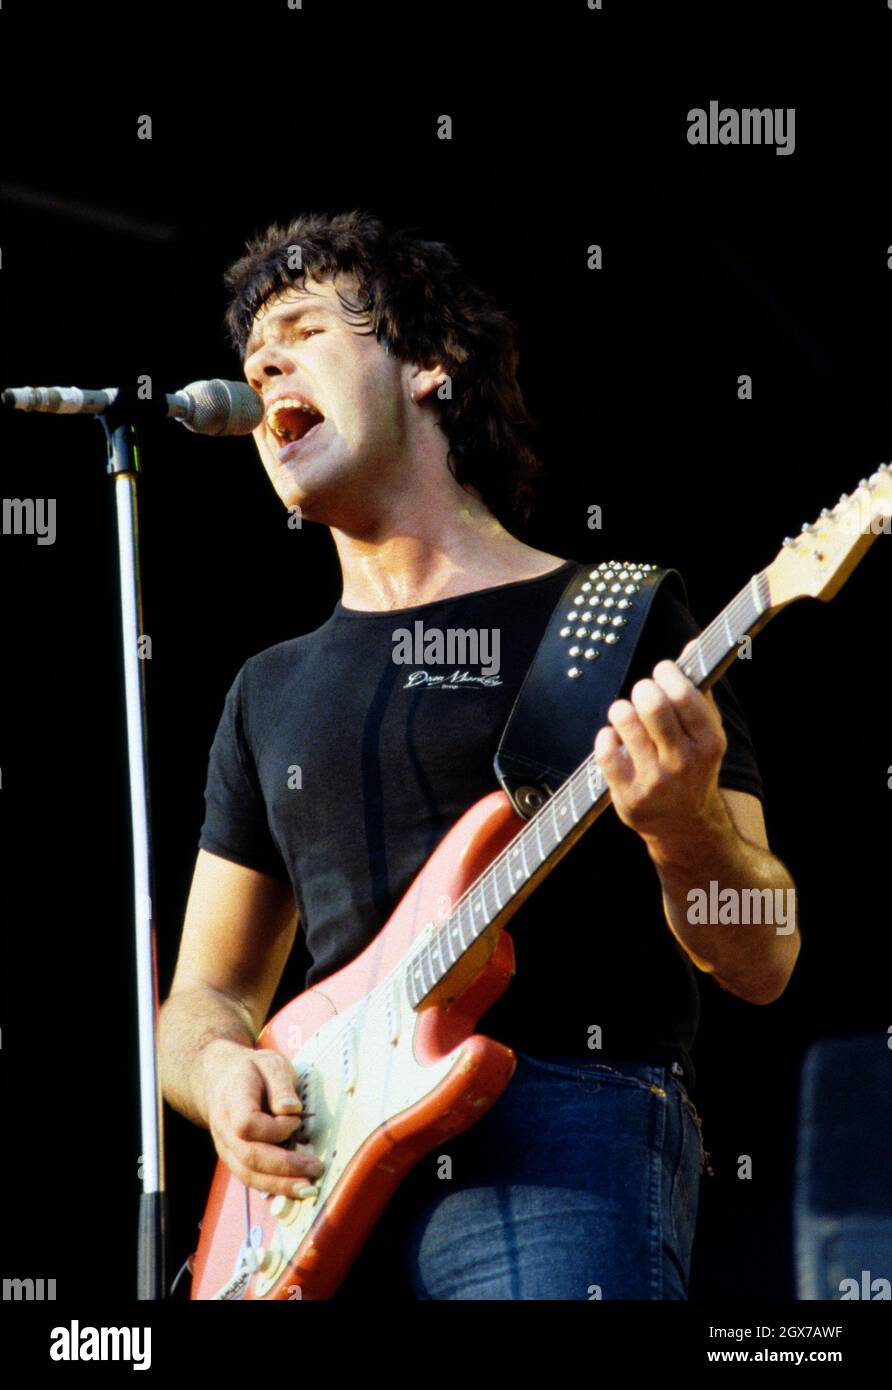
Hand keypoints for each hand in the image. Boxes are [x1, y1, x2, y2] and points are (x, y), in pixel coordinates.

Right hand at [201, 1039, 324, 1197]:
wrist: (221, 1080)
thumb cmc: (251, 1071)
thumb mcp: (270, 1063)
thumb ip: (281, 1085)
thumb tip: (292, 1110)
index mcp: (232, 1100)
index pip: (246, 1123)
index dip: (274, 1127)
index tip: (297, 1119)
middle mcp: (224, 1128)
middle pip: (249, 1156)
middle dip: (284, 1167)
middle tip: (315, 1168)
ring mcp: (225, 1147)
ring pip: (248, 1174)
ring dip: (279, 1185)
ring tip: (308, 1188)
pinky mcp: (233, 1159)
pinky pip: (250, 1178)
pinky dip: (272, 1187)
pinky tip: (293, 1189)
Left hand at [593, 658, 728, 850]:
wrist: (684, 826)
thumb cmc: (692, 768)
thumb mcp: (705, 735)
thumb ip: (698, 691)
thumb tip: (693, 645)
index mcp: (709, 744)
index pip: (684, 695)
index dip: (667, 674)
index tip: (661, 672)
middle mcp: (684, 763)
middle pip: (653, 705)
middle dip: (642, 689)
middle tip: (642, 693)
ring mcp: (655, 781)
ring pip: (625, 722)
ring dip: (621, 709)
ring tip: (625, 714)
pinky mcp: (628, 795)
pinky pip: (605, 751)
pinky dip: (605, 737)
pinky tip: (613, 739)